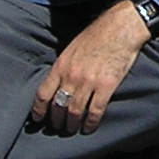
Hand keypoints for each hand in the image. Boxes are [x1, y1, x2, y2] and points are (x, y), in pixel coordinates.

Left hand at [30, 2, 151, 133]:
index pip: (43, 93)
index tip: (38, 118)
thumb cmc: (96, 35)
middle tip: (57, 127)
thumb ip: (63, 66)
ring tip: (72, 129)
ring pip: (75, 111)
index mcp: (61, 65)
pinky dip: (91, 122)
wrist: (120, 28)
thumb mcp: (71, 48)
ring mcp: (89, 82)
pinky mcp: (106, 86)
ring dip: (72, 124)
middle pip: (58, 106)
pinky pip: (95, 111)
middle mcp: (71, 76)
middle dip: (56, 120)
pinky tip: (89, 127)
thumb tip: (57, 83)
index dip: (39, 109)